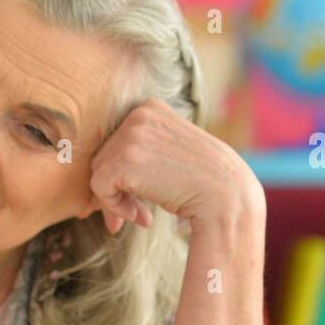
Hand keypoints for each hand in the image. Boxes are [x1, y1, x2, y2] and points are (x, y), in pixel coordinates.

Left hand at [87, 98, 262, 233]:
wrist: (226, 197)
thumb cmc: (203, 181)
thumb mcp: (170, 152)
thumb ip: (141, 152)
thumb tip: (101, 177)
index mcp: (149, 107)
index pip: (116, 142)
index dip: (122, 174)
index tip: (139, 197)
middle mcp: (138, 115)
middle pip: (104, 157)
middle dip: (118, 189)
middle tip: (139, 213)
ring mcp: (131, 135)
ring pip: (99, 173)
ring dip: (116, 201)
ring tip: (142, 215)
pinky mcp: (124, 160)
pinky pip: (99, 188)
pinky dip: (113, 207)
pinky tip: (142, 216)